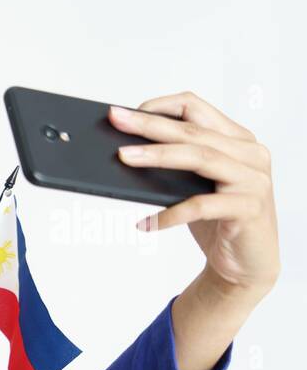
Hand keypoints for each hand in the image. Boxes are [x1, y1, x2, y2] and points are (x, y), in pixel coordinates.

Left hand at [110, 93, 278, 298]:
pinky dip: (170, 214)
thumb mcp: (197, 186)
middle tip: (116, 121)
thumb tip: (127, 151)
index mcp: (238, 140)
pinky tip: (146, 223)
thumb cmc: (218, 220)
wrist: (248, 263)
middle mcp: (250, 154)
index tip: (127, 112)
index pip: (197, 108)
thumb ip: (179, 165)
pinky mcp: (249, 208)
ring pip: (199, 158)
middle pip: (193, 132)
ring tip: (124, 158)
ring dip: (157, 156)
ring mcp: (253, 180)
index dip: (161, 106)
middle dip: (150, 125)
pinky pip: (201, 206)